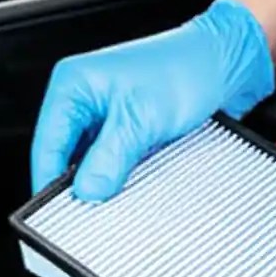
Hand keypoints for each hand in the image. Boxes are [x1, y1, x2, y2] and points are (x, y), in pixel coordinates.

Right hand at [30, 0, 274, 199]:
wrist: (229, 63)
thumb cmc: (186, 69)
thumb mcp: (141, 119)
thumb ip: (109, 158)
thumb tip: (87, 191)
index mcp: (74, 84)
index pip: (47, 144)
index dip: (50, 182)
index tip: (60, 214)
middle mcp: (88, 99)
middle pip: (68, 157)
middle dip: (81, 184)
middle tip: (94, 210)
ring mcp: (110, 117)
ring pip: (95, 163)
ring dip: (108, 180)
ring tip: (122, 191)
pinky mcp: (132, 131)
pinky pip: (119, 163)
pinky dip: (126, 176)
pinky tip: (138, 183)